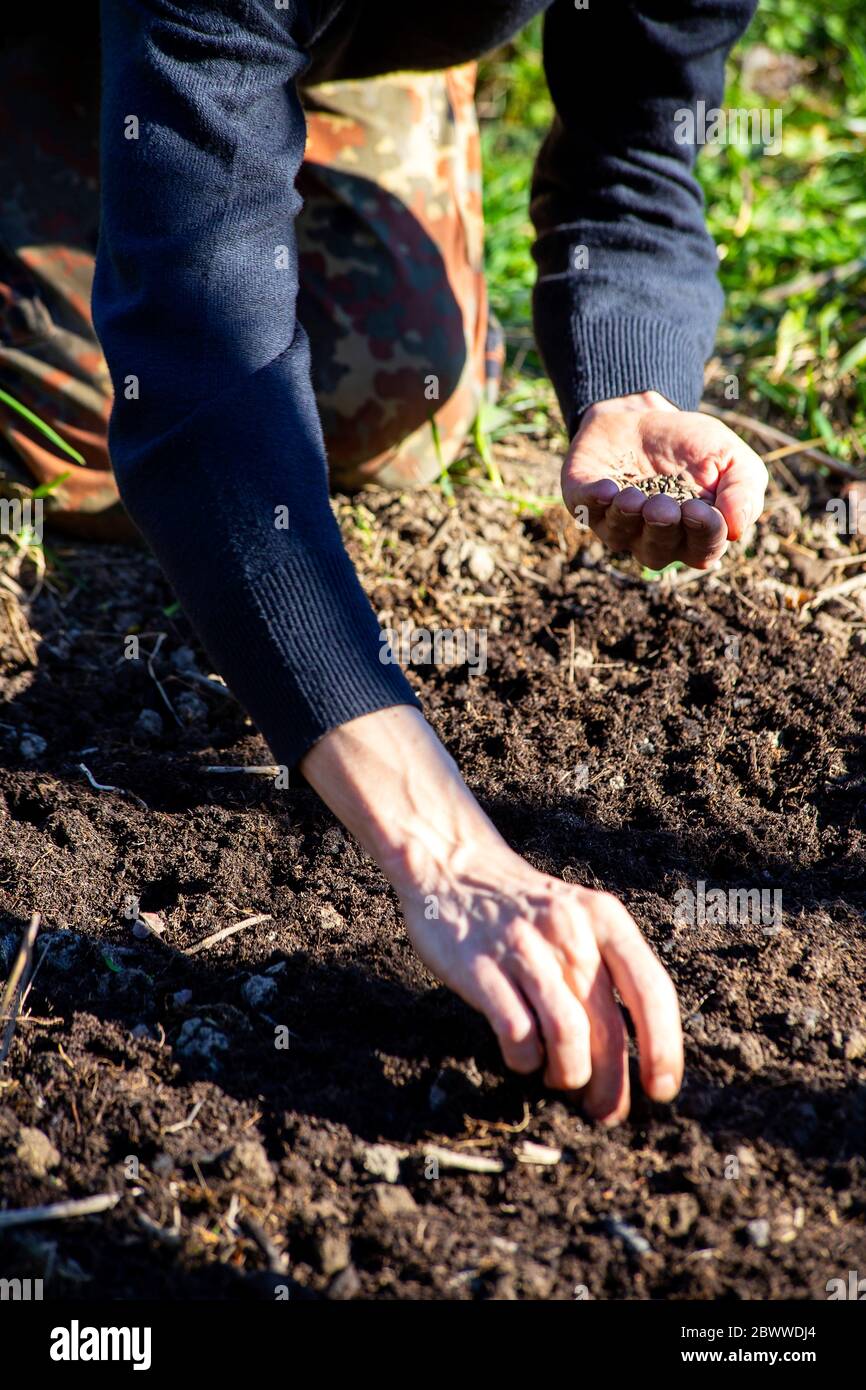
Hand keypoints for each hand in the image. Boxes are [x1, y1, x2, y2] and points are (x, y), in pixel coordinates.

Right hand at [302, 706, 682, 1122]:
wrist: (454, 866)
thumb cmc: (526, 909)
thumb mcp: (579, 919)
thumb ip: (607, 972)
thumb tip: (637, 1053)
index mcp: (605, 919)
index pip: (651, 990)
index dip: (663, 1048)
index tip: (660, 1089)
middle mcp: (570, 931)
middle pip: (609, 1027)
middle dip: (612, 1083)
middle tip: (604, 1110)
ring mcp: (524, 948)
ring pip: (568, 1034)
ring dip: (569, 1075)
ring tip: (560, 1081)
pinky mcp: (481, 967)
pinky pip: (517, 1031)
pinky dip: (525, 1059)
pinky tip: (522, 1058)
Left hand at [563, 391, 768, 569]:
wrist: (644, 414)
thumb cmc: (692, 445)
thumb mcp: (730, 458)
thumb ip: (744, 490)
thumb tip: (735, 528)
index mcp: (693, 535)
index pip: (702, 549)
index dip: (703, 534)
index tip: (702, 510)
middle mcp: (652, 538)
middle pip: (658, 551)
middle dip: (661, 529)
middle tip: (664, 506)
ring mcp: (616, 522)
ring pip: (620, 535)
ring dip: (627, 518)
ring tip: (634, 497)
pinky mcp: (585, 500)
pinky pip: (586, 509)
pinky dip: (594, 500)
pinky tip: (605, 488)